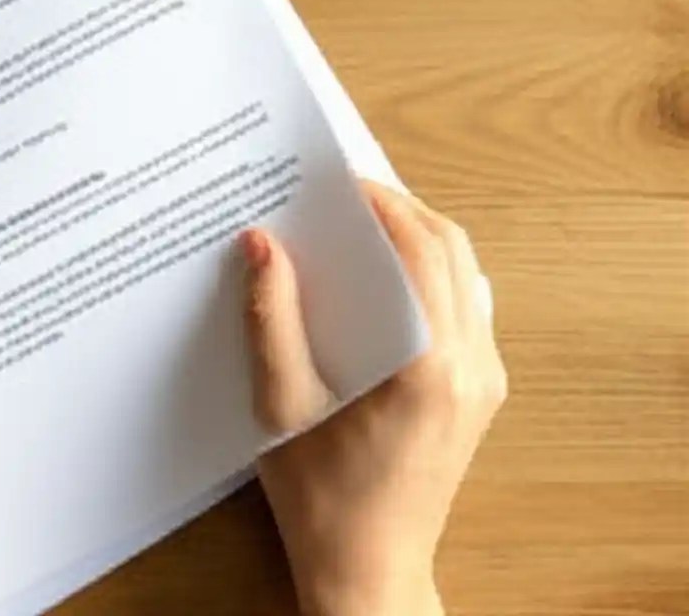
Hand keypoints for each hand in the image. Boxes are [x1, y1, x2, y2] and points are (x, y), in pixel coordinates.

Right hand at [241, 182, 507, 615]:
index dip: (382, 202)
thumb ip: (271, 322)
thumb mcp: (281, 410)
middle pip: (453, 252)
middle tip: (344, 194)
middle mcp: (472, 366)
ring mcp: (485, 380)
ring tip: (361, 225)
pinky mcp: (481, 392)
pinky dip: (433, 275)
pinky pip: (467, 308)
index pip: (421, 250)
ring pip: (468, 276)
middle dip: (401, 209)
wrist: (369, 569)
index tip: (338, 178)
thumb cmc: (321, 501)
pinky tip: (387, 278)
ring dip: (421, 239)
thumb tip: (262, 244)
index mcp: (428, 368)